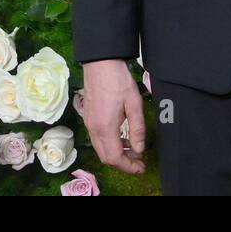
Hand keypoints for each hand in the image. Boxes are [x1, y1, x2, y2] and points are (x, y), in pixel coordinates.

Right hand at [80, 59, 146, 174]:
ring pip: (101, 149)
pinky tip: (122, 137)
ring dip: (116, 154)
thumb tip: (139, 149)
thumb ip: (137, 128)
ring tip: (133, 150)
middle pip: (106, 157)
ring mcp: (89, 124)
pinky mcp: (89, 118)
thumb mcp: (134, 103)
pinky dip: (110, 145)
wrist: (100, 63)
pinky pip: (98, 140)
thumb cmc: (118, 80)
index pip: (114, 158)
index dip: (128, 167)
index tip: (141, 167)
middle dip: (123, 164)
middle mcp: (94, 129)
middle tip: (139, 162)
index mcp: (105, 128)